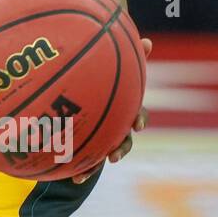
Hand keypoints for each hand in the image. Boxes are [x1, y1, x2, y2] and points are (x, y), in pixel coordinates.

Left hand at [72, 37, 151, 183]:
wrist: (79, 96)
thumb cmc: (99, 75)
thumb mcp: (109, 65)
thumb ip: (124, 54)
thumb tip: (148, 40)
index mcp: (122, 106)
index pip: (136, 113)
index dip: (138, 119)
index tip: (135, 125)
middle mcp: (115, 123)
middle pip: (123, 139)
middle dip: (120, 148)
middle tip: (114, 155)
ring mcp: (102, 136)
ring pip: (104, 152)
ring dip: (98, 164)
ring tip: (85, 173)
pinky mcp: (86, 145)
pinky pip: (85, 159)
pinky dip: (80, 169)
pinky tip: (69, 176)